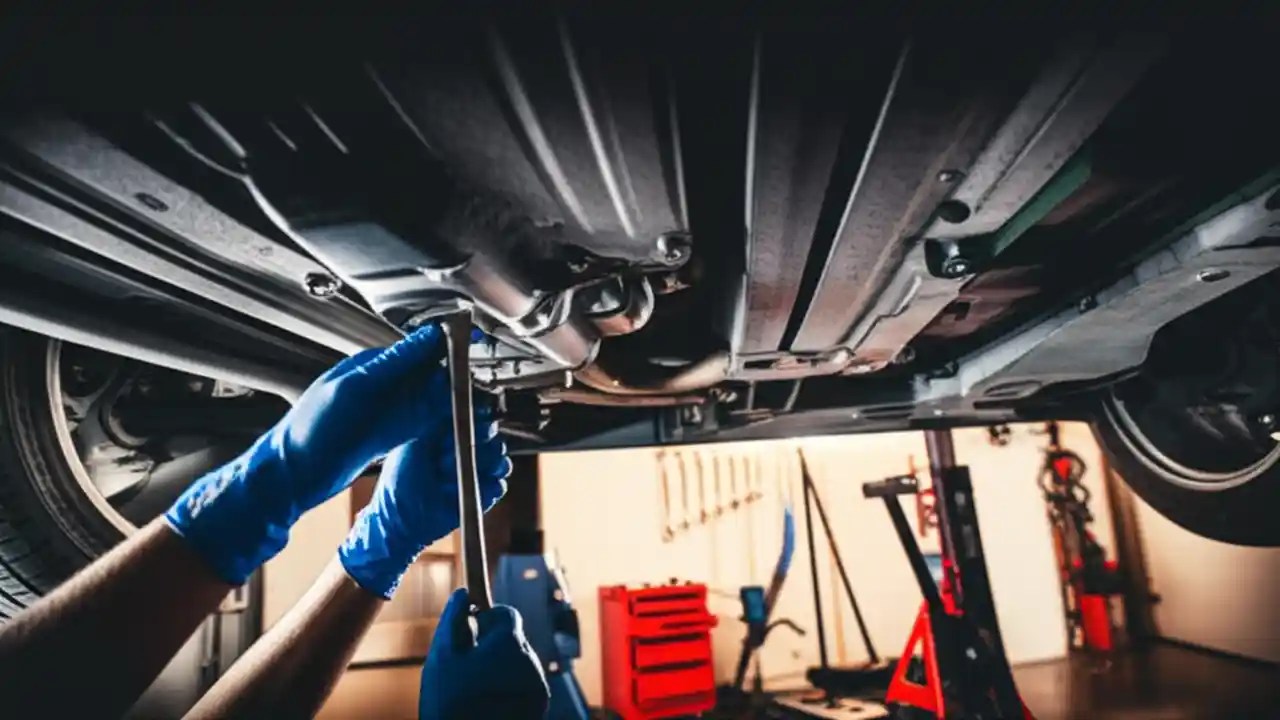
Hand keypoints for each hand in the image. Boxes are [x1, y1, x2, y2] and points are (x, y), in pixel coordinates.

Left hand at [166, 325, 449, 584]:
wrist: (287, 477)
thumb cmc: (307, 433)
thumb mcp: (352, 391)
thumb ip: (392, 366)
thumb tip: (426, 340)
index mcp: (369, 367)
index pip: (417, 349)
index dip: (446, 347)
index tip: (472, 345)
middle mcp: (379, 386)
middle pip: (428, 375)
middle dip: (454, 377)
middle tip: (478, 386)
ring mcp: (383, 412)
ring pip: (428, 400)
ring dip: (450, 401)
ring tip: (473, 404)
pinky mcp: (386, 436)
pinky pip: (420, 423)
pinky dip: (438, 423)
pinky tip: (451, 425)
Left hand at [339, 395, 510, 597]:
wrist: (401, 520)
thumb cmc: (400, 480)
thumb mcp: (414, 443)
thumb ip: (436, 421)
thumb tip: (455, 399)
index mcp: (453, 434)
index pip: (480, 418)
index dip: (480, 419)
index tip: (474, 420)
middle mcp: (469, 451)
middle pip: (495, 438)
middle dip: (478, 445)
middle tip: (448, 457)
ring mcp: (477, 473)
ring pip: (502, 461)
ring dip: (482, 466)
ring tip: (451, 476)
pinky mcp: (483, 495)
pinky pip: (500, 486)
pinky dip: (487, 487)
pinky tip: (463, 490)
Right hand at [419, 589, 548, 719]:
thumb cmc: (448, 701)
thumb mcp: (443, 656)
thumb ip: (454, 619)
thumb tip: (463, 593)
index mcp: (511, 645)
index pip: (507, 615)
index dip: (486, 619)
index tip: (470, 633)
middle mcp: (532, 664)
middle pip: (514, 640)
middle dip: (492, 646)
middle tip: (467, 667)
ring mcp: (538, 688)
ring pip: (519, 663)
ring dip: (501, 668)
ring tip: (475, 689)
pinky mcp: (538, 708)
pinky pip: (525, 685)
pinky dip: (509, 688)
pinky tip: (487, 701)